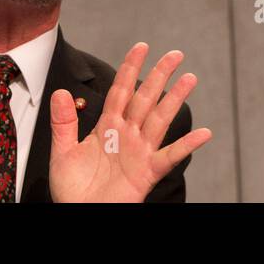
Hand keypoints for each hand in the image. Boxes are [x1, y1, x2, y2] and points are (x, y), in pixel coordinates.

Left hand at [48, 42, 210, 201]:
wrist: (79, 216)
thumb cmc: (72, 190)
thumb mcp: (62, 153)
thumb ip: (63, 123)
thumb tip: (59, 92)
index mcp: (107, 126)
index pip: (121, 91)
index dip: (130, 69)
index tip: (141, 47)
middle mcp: (127, 135)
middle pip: (145, 99)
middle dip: (160, 75)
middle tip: (175, 54)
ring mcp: (139, 152)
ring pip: (160, 120)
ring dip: (175, 99)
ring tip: (189, 78)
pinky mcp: (147, 172)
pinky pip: (169, 156)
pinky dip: (187, 145)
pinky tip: (204, 133)